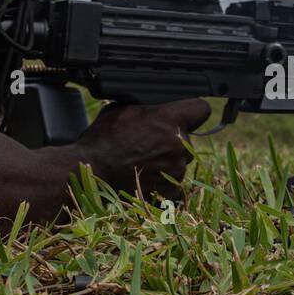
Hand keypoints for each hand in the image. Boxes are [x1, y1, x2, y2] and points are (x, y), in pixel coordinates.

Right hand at [78, 99, 210, 200]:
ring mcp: (177, 169)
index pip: (200, 108)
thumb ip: (148, 106)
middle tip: (148, 142)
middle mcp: (180, 144)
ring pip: (180, 161)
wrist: (93, 173)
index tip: (185, 114)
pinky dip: (162, 180)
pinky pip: (174, 182)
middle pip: (188, 138)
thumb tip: (156, 104)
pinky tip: (144, 175)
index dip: (192, 110)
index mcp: (171, 120)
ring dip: (167, 160)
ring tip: (141, 160)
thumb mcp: (123, 108)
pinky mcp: (171, 190)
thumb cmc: (104, 138)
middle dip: (173, 139)